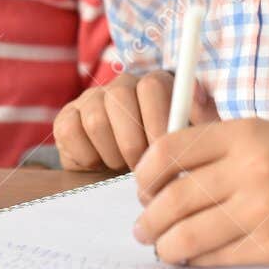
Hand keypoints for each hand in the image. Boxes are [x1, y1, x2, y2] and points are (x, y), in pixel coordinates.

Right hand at [54, 70, 218, 171]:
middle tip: (142, 169)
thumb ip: (202, 124)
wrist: (121, 183)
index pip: (153, 85)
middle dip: (134, 142)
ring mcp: (91, 100)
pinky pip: (70, 130)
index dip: (158, 120)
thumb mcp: (189, 146)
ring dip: (112, 153)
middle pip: (120, 98)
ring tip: (122, 167)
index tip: (164, 151)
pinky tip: (99, 163)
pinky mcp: (67, 118)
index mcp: (155, 86)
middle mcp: (122, 86)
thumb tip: (199, 100)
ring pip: (96, 119)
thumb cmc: (163, 164)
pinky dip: (87, 155)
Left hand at [132, 118, 268, 267]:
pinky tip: (193, 256)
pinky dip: (196, 259)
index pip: (169, 150)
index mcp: (246, 131)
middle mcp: (251, 168)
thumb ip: (224, 146)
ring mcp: (264, 209)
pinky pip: (217, 256)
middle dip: (148, 217)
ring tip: (162, 246)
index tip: (142, 187)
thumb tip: (169, 172)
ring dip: (165, 244)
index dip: (145, 173)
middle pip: (172, 198)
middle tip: (143, 226)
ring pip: (187, 234)